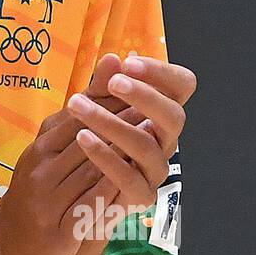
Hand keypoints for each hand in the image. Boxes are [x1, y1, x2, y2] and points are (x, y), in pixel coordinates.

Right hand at [0, 56, 146, 254]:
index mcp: (40, 148)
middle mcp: (41, 170)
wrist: (5, 246)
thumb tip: (107, 66)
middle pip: (86, 139)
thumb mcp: (47, 152)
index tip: (139, 88)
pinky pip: (90, 207)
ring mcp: (48, 201)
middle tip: (153, 108)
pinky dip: (113, 192)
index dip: (109, 102)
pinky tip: (136, 183)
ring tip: (153, 140)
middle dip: (121, 122)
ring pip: (90, 171)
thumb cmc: (35, 194)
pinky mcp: (58, 231)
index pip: (78, 117)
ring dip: (123, 153)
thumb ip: (76, 118)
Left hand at [66, 52, 196, 237]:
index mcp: (160, 112)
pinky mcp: (140, 196)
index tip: (129, 63)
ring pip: (146, 145)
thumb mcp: (92, 107)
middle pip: (175, 116)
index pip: (183, 86)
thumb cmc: (90, 140)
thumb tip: (112, 58)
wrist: (72, 192)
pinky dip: (104, 155)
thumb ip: (102, 86)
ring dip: (111, 122)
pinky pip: (128, 176)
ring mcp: (155, 169)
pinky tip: (82, 137)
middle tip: (113, 82)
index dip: (162, 73)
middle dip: (145, 96)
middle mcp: (165, 140)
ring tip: (78, 106)